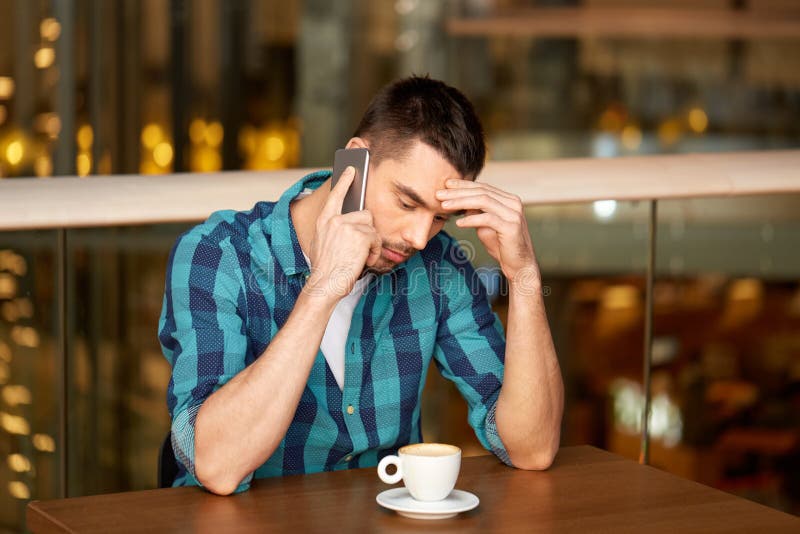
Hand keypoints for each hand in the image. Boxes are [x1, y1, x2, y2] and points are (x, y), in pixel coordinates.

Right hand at [305, 167, 381, 300]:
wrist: (325, 284)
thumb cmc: (327, 269)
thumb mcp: (324, 244)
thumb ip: (335, 229)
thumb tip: (352, 224)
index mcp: (324, 221)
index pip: (336, 195)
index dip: (345, 181)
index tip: (351, 169)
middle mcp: (334, 220)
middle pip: (364, 214)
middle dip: (367, 231)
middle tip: (359, 249)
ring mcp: (347, 226)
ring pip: (372, 228)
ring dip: (371, 244)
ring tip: (360, 257)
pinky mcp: (360, 235)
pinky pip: (376, 238)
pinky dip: (374, 252)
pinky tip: (365, 260)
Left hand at [436, 179, 538, 284]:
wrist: (519, 266)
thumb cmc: (501, 245)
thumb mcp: (485, 226)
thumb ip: (476, 212)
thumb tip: (459, 202)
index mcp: (508, 199)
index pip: (483, 187)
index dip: (463, 185)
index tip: (445, 184)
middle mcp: (513, 203)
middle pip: (481, 191)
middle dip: (458, 192)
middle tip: (439, 194)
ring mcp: (514, 214)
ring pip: (483, 201)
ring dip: (461, 202)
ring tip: (444, 206)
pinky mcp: (512, 227)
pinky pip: (488, 219)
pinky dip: (471, 219)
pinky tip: (459, 223)